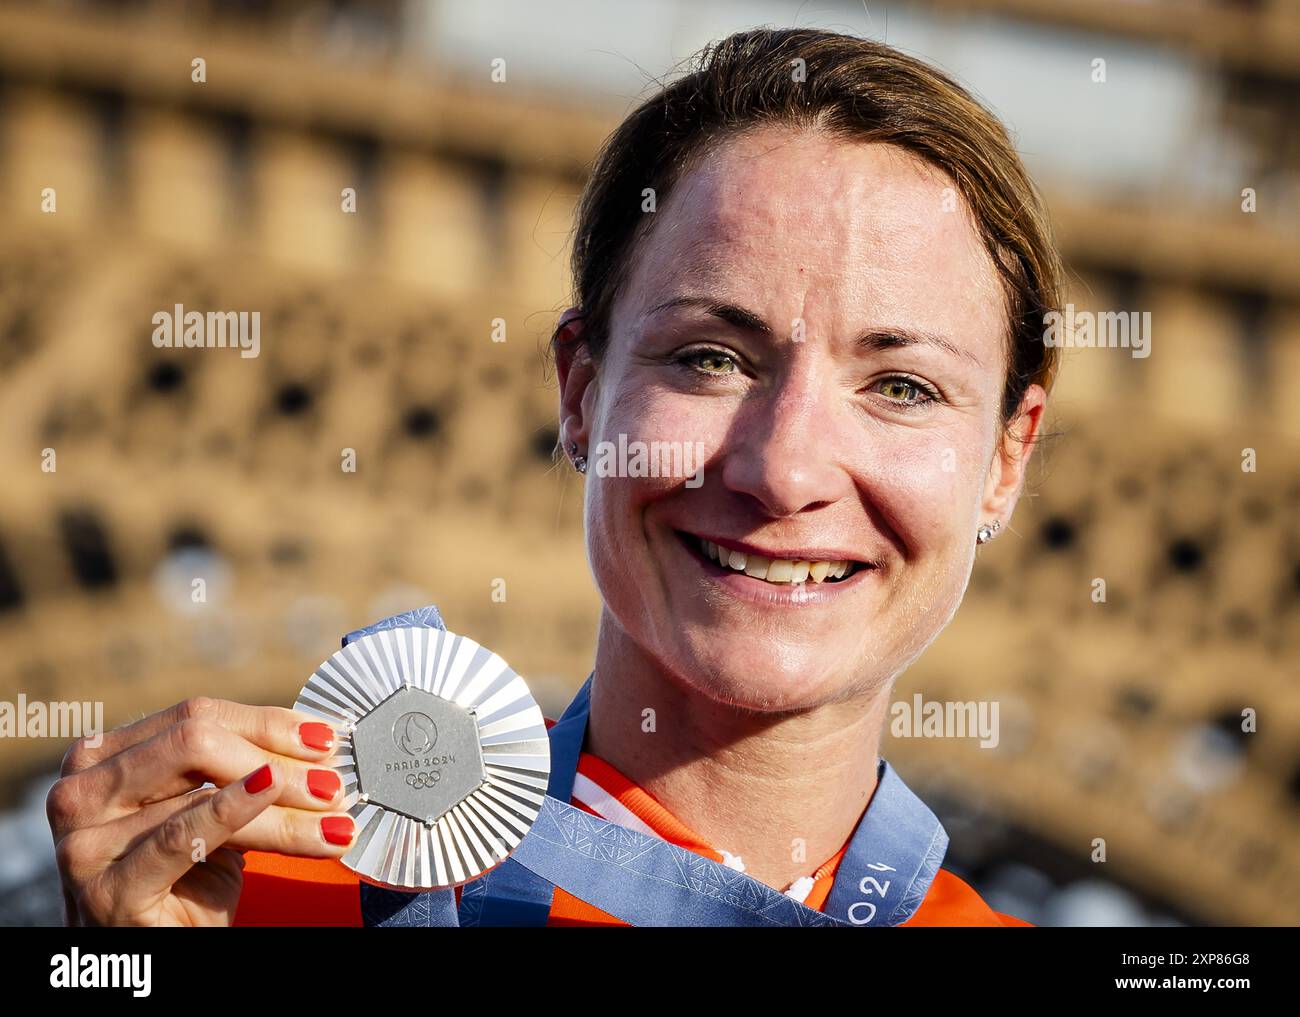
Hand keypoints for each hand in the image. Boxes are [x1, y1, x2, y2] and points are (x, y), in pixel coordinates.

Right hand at [47, 696, 353, 925]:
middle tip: (334, 780)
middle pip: (196, 742)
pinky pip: (180, 836)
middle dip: (276, 756)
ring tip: (334, 813)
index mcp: (101, 758)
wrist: (156, 961)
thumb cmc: (186, 883)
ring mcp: (85, 843)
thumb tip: (318, 738)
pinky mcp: (107, 890)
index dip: (267, 722)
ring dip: (282, 801)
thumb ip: (238, 768)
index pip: (195, 716)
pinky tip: (271, 797)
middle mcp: (81, 791)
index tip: (325, 738)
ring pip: (200, 788)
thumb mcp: (209, 815)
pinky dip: (233, 810)